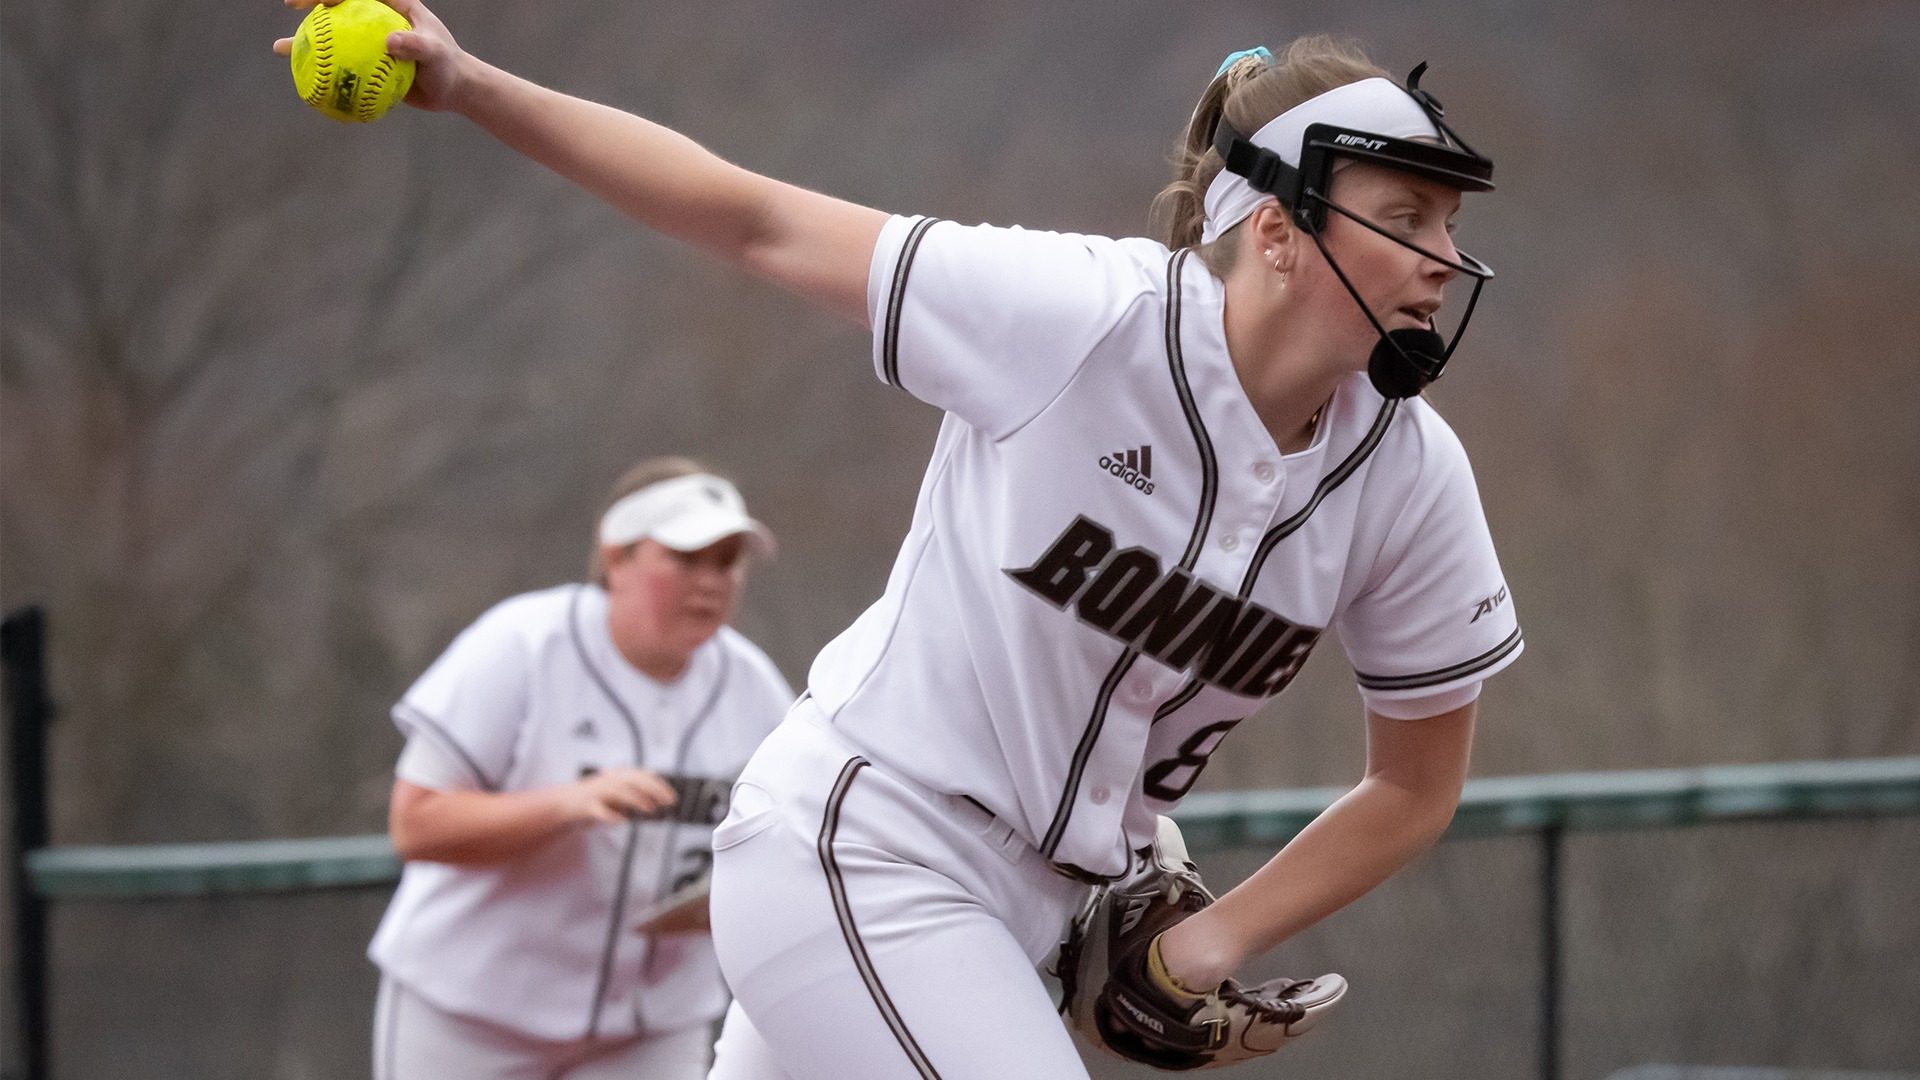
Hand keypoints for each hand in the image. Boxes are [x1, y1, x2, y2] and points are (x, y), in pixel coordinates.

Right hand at [272, 0, 477, 113]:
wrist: (454, 89)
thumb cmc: (448, 66)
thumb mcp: (436, 54)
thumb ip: (415, 46)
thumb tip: (389, 43)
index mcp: (391, 4)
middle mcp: (376, 18)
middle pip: (338, 6)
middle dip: (311, 1)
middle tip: (291, 6)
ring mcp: (369, 40)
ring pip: (333, 37)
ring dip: (307, 40)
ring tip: (281, 48)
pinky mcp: (368, 62)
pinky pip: (341, 64)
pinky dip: (324, 71)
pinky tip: (305, 82)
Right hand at [562, 768, 678, 824]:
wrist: (563, 803)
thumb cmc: (594, 800)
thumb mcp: (617, 795)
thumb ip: (635, 797)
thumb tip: (658, 804)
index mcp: (617, 776)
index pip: (643, 775)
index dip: (660, 784)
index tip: (672, 796)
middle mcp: (608, 781)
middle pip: (635, 780)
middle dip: (654, 789)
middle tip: (668, 802)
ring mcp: (597, 792)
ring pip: (620, 791)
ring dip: (638, 800)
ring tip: (651, 809)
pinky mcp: (586, 806)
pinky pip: (599, 810)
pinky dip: (611, 815)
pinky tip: (622, 821)